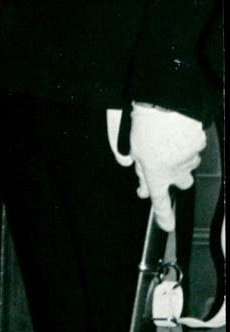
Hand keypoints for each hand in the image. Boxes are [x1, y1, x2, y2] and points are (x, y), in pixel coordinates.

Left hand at [122, 104, 206, 231]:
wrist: (166, 104)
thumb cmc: (146, 124)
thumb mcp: (132, 147)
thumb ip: (136, 164)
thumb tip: (136, 173)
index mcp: (156, 173)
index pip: (160, 200)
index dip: (163, 215)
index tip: (167, 226)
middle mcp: (176, 169)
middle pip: (183, 183)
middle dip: (177, 177)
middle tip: (167, 164)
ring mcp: (190, 157)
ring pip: (190, 165)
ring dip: (182, 160)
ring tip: (170, 142)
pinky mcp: (199, 144)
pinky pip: (195, 148)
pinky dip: (187, 144)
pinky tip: (178, 133)